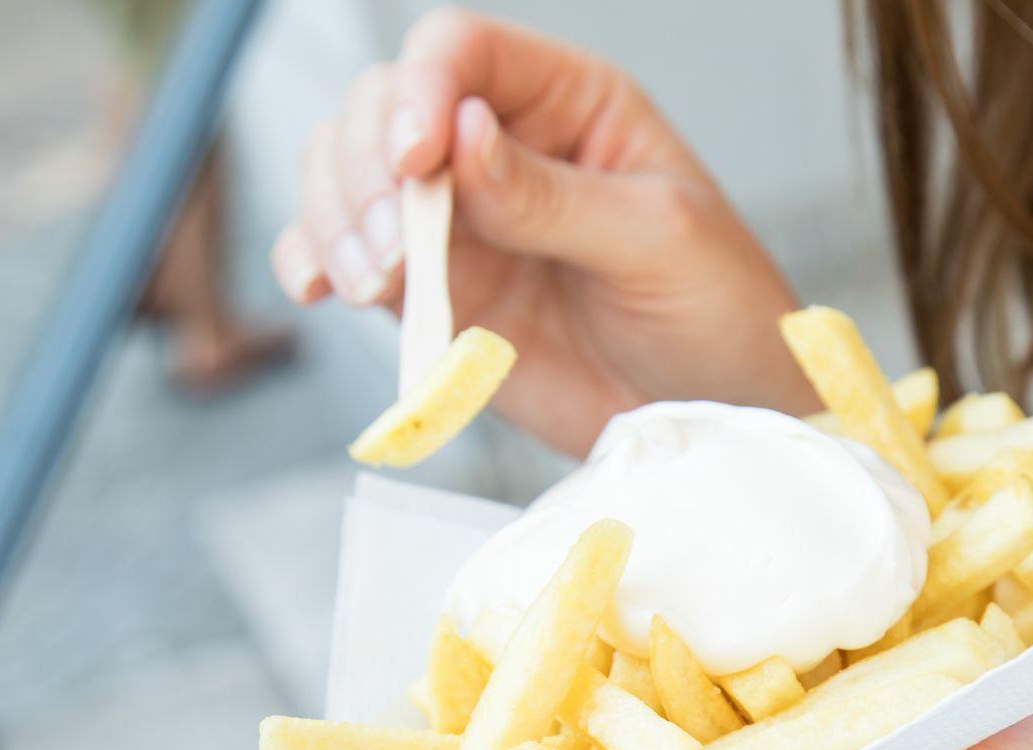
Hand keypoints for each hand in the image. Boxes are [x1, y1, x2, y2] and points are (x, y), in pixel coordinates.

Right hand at [271, 9, 816, 452]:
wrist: (716, 414)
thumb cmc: (717, 311)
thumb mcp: (657, 240)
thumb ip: (553, 196)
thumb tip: (460, 138)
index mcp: (568, 103)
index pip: (461, 50)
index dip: (419, 89)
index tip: (417, 160)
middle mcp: (500, 147)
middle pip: (383, 105)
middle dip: (368, 168)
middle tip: (397, 249)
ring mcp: (460, 220)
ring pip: (347, 174)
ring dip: (337, 218)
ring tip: (374, 282)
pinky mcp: (435, 291)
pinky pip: (346, 255)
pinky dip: (315, 262)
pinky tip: (321, 288)